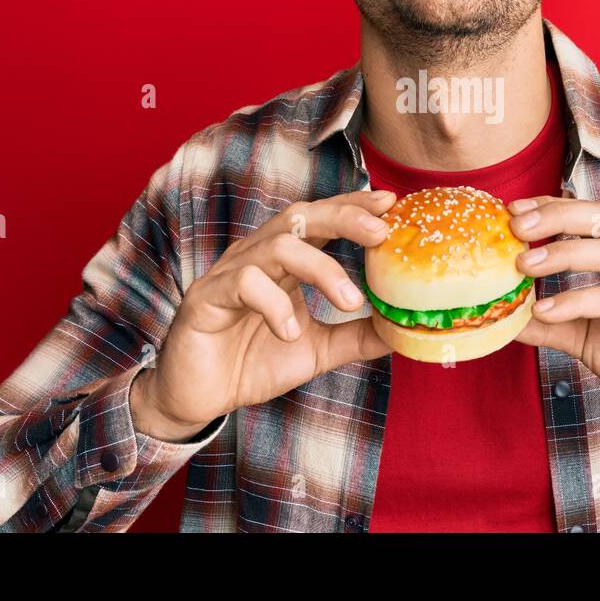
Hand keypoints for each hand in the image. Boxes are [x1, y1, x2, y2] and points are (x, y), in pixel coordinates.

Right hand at [131, 190, 397, 440]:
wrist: (198, 398)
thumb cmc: (253, 362)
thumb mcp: (317, 351)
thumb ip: (355, 337)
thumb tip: (401, 329)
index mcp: (285, 261)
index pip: (322, 220)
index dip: (354, 206)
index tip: (392, 202)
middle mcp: (259, 256)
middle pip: (302, 216)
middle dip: (345, 217)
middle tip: (382, 233)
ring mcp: (231, 273)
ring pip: (279, 245)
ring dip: (322, 268)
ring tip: (350, 302)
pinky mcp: (207, 298)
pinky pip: (244, 284)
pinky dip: (275, 303)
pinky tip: (289, 333)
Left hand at [508, 196, 599, 436]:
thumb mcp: (587, 337)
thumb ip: (550, 322)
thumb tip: (504, 315)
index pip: (596, 215)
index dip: (556, 206)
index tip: (516, 210)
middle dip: (558, 215)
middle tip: (516, 225)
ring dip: (563, 253)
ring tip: (523, 265)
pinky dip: (576, 301)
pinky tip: (545, 311)